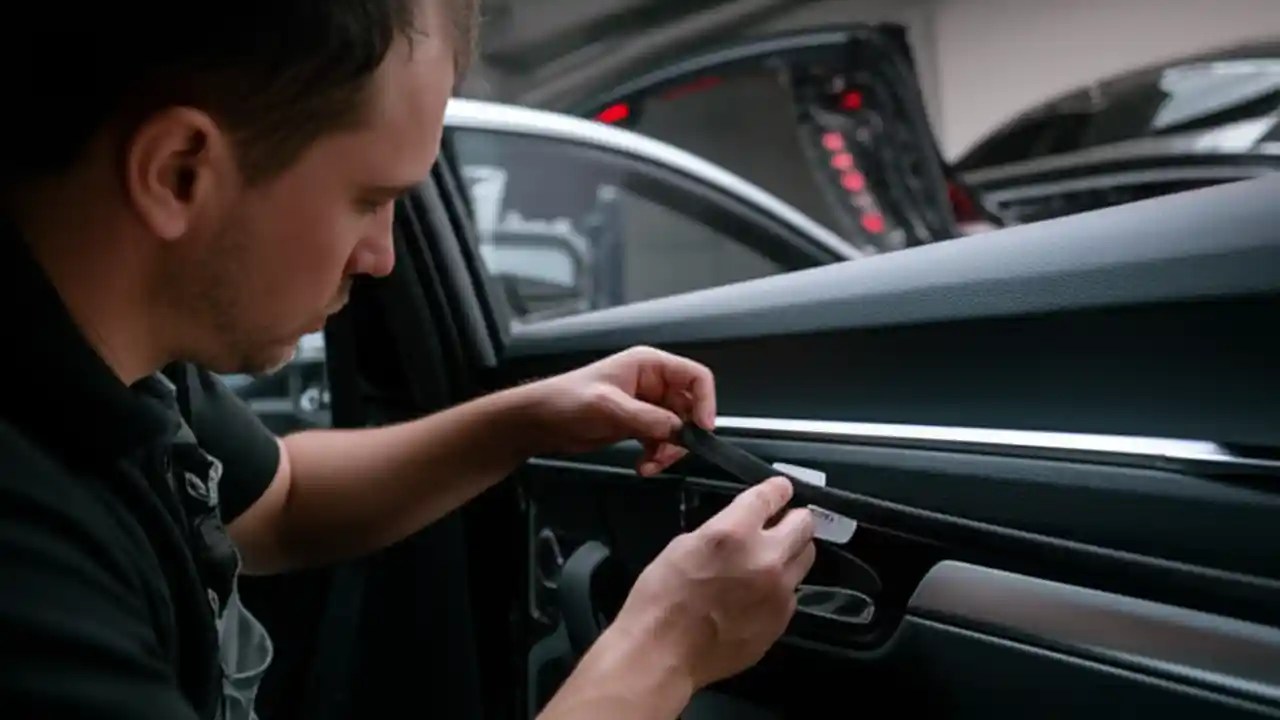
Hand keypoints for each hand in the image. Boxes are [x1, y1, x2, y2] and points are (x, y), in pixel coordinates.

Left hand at [524, 345, 715, 475]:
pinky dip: (657, 456)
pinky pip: (661, 442)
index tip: (703, 429)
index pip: (695, 377)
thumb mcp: (608, 406)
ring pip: (678, 430)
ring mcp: (646, 406)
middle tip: (668, 453)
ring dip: (669, 451)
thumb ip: (647, 417)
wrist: (540, 421)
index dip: (706, 402)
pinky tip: (643, 465)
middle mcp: (652, 383)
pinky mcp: (637, 426)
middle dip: (683, 435)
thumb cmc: (566, 400)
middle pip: (690, 408)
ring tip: (651, 463)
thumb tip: (679, 429)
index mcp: (649, 365)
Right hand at [601, 477, 816, 690]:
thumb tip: (742, 529)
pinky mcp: (781, 620)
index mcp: (734, 533)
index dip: (778, 489)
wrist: (663, 654)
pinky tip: (759, 594)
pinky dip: (780, 587)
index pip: (771, 496)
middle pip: (804, 525)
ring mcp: (779, 592)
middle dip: (794, 519)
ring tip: (773, 558)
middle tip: (782, 522)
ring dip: (791, 552)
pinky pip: (792, 593)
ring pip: (805, 558)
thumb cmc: (661, 596)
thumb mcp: (684, 545)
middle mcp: (766, 558)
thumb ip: (721, 531)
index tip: (781, 488)